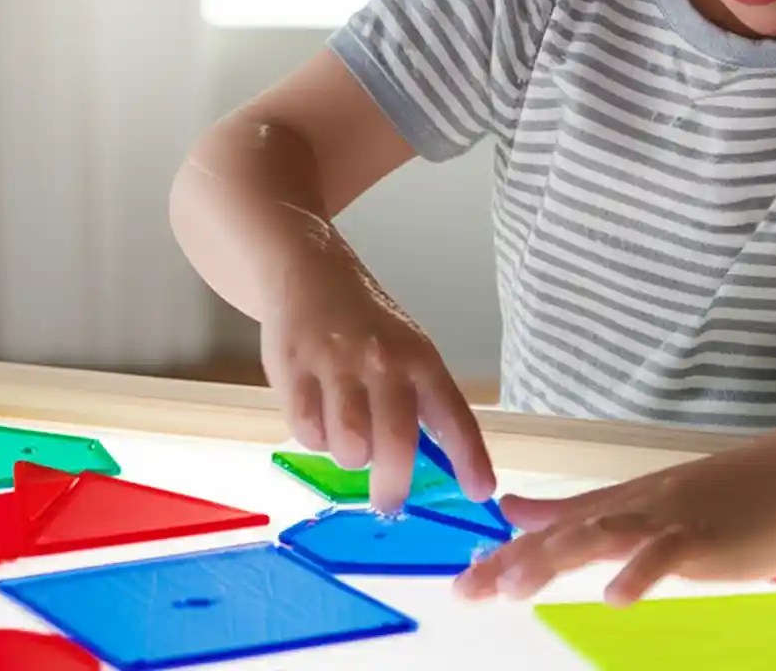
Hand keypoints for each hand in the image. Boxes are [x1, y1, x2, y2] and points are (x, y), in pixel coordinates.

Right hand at [261, 252, 494, 511]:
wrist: (309, 274)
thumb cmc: (366, 328)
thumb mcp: (407, 352)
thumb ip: (420, 403)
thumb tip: (439, 471)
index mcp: (421, 360)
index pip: (454, 415)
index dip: (470, 457)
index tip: (481, 492)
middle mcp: (385, 362)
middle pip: (396, 441)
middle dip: (393, 484)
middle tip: (389, 502)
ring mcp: (338, 365)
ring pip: (349, 445)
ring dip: (349, 456)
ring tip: (348, 440)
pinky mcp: (294, 369)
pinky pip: (307, 431)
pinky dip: (313, 437)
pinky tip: (317, 416)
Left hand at [453, 448, 775, 605]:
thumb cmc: (724, 496)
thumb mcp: (641, 502)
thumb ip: (580, 511)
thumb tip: (517, 513)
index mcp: (618, 505)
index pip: (550, 532)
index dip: (503, 557)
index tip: (461, 584)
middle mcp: (632, 508)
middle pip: (561, 535)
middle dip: (511, 563)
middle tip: (467, 590)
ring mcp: (666, 518)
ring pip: (600, 534)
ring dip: (554, 560)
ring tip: (515, 588)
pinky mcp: (701, 534)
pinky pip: (666, 554)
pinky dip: (640, 573)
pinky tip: (616, 597)